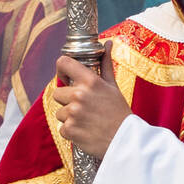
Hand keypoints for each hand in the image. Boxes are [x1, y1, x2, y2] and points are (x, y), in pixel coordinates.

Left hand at [51, 44, 129, 158]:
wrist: (126, 140)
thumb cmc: (120, 112)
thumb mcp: (113, 86)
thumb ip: (105, 64)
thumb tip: (107, 43)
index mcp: (90, 81)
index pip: (64, 63)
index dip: (62, 70)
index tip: (66, 78)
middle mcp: (79, 95)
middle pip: (57, 93)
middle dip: (67, 101)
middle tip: (85, 108)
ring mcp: (73, 113)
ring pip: (59, 112)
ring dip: (70, 117)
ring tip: (88, 121)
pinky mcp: (69, 130)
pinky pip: (62, 128)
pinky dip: (71, 131)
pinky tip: (86, 131)